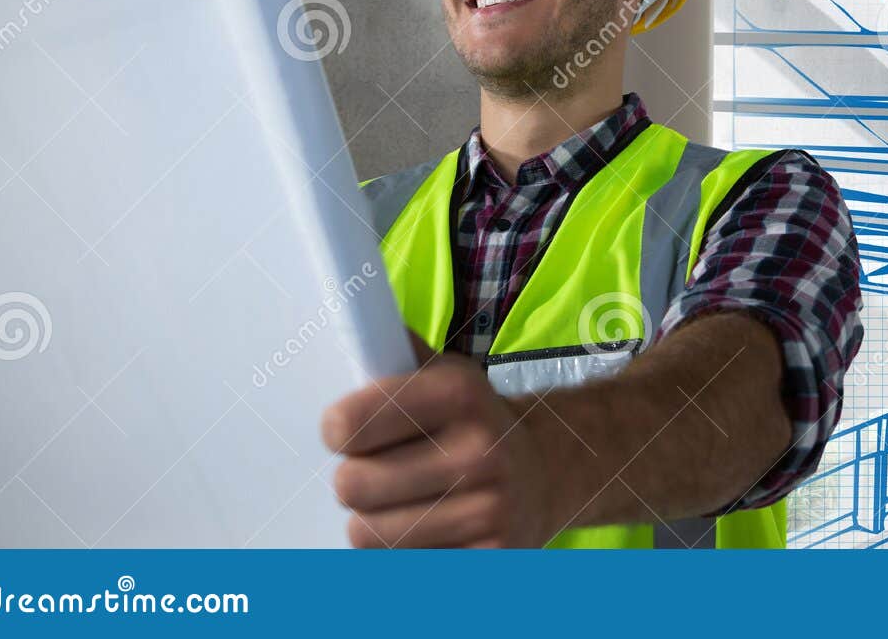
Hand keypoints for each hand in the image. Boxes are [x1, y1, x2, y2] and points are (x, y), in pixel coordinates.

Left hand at [319, 341, 561, 547]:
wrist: (550, 469)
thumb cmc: (473, 420)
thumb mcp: (445, 373)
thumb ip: (394, 352)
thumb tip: (346, 317)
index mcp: (459, 393)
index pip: (349, 423)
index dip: (338, 430)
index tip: (346, 432)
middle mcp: (479, 450)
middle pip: (352, 486)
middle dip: (354, 481)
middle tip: (376, 472)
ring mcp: (489, 510)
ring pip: (369, 535)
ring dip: (374, 523)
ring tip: (402, 505)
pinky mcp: (490, 559)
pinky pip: (403, 569)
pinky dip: (405, 556)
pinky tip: (429, 532)